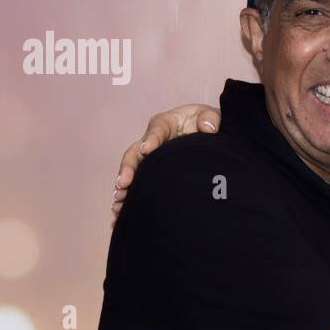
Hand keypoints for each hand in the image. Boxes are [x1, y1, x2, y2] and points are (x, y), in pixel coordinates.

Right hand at [111, 103, 221, 223]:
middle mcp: (152, 141)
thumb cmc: (205, 123)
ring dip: (124, 188)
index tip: (147, 149)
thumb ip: (210, 118)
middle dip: (128, 169)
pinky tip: (121, 212)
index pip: (156, 130)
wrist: (205, 136)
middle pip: (135, 153)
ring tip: (119, 203)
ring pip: (132, 172)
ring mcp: (149, 159)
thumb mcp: (209, 116)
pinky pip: (137, 185)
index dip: (151, 139)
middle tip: (123, 184)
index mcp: (165, 124)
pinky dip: (128, 198)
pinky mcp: (151, 173)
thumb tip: (208, 128)